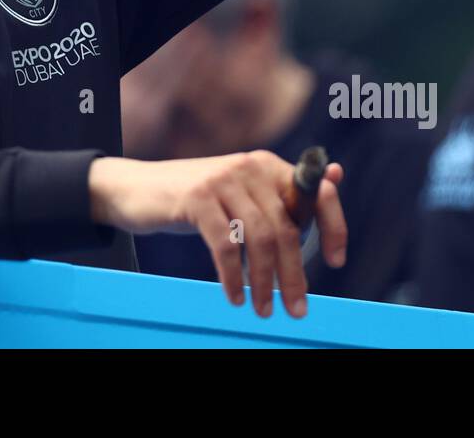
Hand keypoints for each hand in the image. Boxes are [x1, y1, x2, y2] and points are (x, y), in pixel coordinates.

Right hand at [89, 152, 346, 317]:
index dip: (332, 226)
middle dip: (294, 274)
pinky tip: (234, 296)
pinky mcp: (197, 198)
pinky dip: (233, 277)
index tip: (335, 262)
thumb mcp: (241, 194)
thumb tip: (336, 175)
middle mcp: (248, 167)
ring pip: (259, 238)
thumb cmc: (196, 199)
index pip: (314, 192)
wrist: (137, 188)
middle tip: (297, 309)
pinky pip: (226, 245)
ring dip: (265, 282)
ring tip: (264, 309)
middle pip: (285, 227)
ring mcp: (221, 180)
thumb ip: (283, 193)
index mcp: (266, 164)